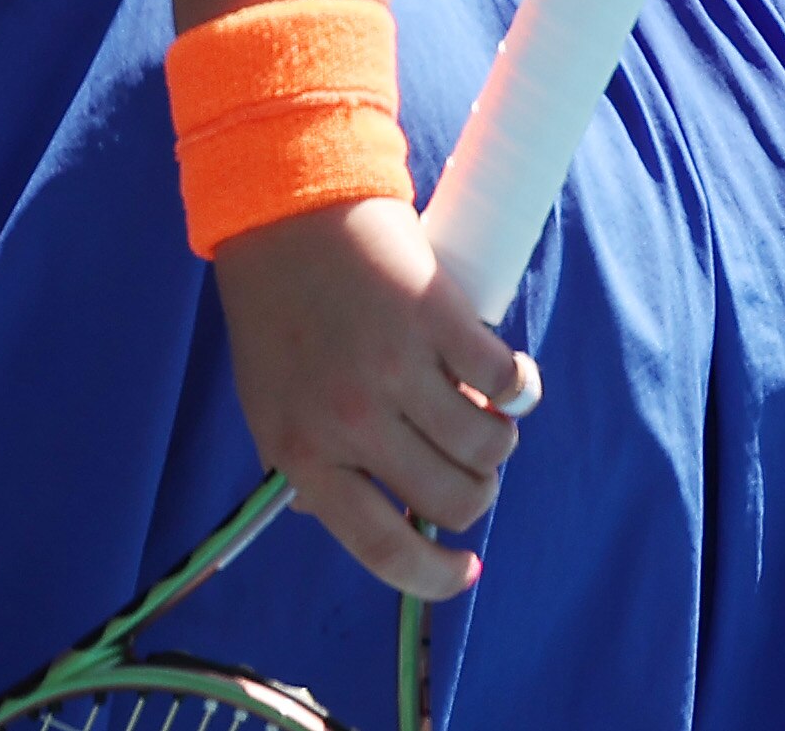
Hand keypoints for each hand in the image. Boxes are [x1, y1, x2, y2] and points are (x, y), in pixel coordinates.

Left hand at [209, 197, 531, 599]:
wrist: (278, 207)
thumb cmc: (274, 309)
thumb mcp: (267, 400)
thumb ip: (307, 464)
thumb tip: (351, 521)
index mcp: (300, 451)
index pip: (381, 549)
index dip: (434, 576)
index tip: (463, 570)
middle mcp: (349, 420)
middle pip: (455, 500)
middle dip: (474, 492)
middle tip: (465, 461)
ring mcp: (396, 371)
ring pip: (490, 449)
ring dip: (496, 437)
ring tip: (477, 406)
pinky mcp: (437, 321)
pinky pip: (508, 384)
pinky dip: (517, 384)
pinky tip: (503, 372)